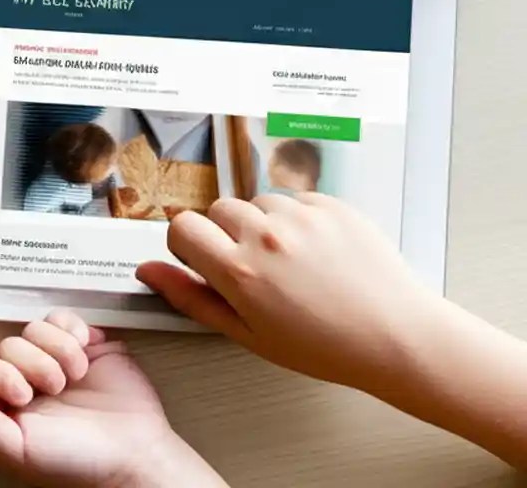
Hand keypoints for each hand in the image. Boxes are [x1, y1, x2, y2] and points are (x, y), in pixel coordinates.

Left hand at [0, 311, 225, 487]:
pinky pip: (64, 318)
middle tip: (55, 389)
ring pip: (35, 328)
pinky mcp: (82, 344)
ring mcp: (53, 359)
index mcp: (3, 404)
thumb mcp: (16, 449)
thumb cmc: (74, 461)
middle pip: (8, 344)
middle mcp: (25, 378)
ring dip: (57, 349)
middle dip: (33, 364)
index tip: (23, 396)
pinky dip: (72, 330)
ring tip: (74, 375)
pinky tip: (84, 351)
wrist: (134, 454)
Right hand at [137, 193, 435, 390]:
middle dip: (226, 234)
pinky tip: (316, 253)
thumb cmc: (324, 345)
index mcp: (239, 271)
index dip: (188, 245)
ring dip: (263, 224)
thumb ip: (191, 297)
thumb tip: (148, 271)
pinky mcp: (333, 205)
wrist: (396, 336)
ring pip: (257, 202)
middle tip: (253, 267)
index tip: (203, 260)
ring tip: (291, 262)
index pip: (182, 227)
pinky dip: (298, 220)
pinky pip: (296, 200)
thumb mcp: (246, 333)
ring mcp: (302, 217)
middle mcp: (267, 236)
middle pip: (217, 210)